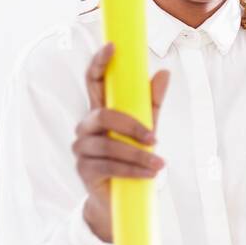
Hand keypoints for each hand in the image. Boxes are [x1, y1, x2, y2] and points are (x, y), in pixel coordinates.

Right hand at [75, 43, 169, 241]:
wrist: (121, 198)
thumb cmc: (132, 156)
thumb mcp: (147, 127)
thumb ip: (152, 102)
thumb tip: (164, 72)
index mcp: (101, 110)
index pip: (94, 81)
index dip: (99, 62)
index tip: (112, 46)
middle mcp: (86, 126)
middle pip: (103, 115)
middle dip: (131, 126)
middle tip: (155, 138)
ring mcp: (81, 148)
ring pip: (107, 144)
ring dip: (137, 155)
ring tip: (159, 164)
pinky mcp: (83, 169)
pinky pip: (108, 166)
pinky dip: (133, 170)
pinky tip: (150, 174)